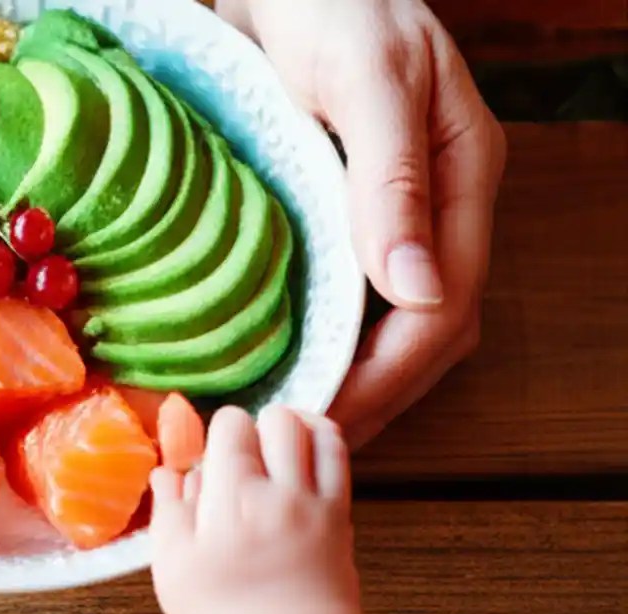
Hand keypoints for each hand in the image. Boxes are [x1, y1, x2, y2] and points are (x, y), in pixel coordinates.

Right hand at [149, 406, 361, 613]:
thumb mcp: (173, 569)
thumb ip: (168, 511)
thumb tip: (168, 469)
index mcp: (231, 500)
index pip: (231, 425)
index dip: (216, 433)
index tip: (209, 459)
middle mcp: (279, 490)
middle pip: (274, 418)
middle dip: (253, 427)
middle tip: (240, 457)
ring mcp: (315, 500)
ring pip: (311, 428)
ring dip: (289, 426)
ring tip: (271, 447)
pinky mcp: (339, 512)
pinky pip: (338, 453)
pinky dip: (321, 436)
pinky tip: (302, 446)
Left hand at [216, 0, 507, 445]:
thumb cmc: (334, 5)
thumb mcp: (365, 79)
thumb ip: (392, 179)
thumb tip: (417, 290)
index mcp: (461, 177)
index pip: (443, 309)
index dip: (387, 376)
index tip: (323, 416)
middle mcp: (435, 206)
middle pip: (424, 332)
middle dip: (370, 395)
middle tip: (300, 440)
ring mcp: (392, 212)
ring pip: (389, 321)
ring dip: (348, 377)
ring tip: (289, 420)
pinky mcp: (344, 210)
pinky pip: (346, 292)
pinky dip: (321, 337)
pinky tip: (281, 362)